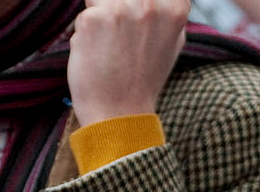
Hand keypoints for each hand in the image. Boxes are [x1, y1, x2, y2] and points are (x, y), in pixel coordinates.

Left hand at [68, 0, 189, 126]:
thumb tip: (154, 0)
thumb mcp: (171, 42)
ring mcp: (123, 9)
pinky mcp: (95, 17)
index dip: (135, 6)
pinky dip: (86, 33)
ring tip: (113, 47)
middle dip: (116, 11)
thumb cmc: (143, 80)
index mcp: (175, 8)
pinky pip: (84, 14)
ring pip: (100, 0)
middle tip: (123, 39)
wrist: (122, 113)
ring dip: (100, 18)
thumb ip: (165, 12)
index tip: (135, 22)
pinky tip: (100, 54)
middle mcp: (152, 4)